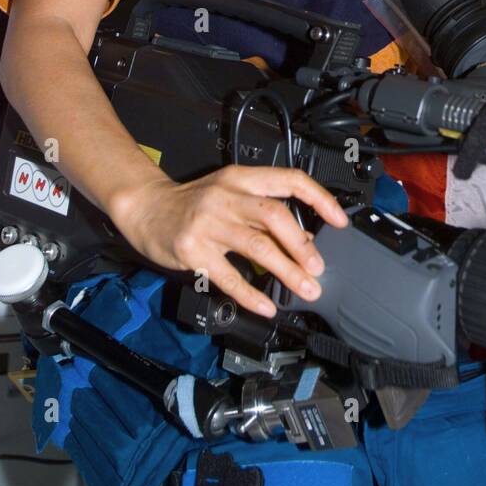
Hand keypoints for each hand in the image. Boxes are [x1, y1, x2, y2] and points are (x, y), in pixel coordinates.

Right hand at [110, 164, 348, 318]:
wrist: (145, 207)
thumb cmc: (192, 202)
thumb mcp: (231, 196)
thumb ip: (265, 212)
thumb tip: (306, 238)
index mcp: (242, 178)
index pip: (290, 180)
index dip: (320, 199)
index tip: (340, 221)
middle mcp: (227, 196)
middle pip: (275, 215)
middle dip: (303, 244)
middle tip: (319, 268)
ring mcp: (209, 222)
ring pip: (257, 246)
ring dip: (286, 271)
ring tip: (305, 289)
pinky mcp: (193, 250)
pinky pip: (228, 275)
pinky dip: (251, 293)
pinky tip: (267, 306)